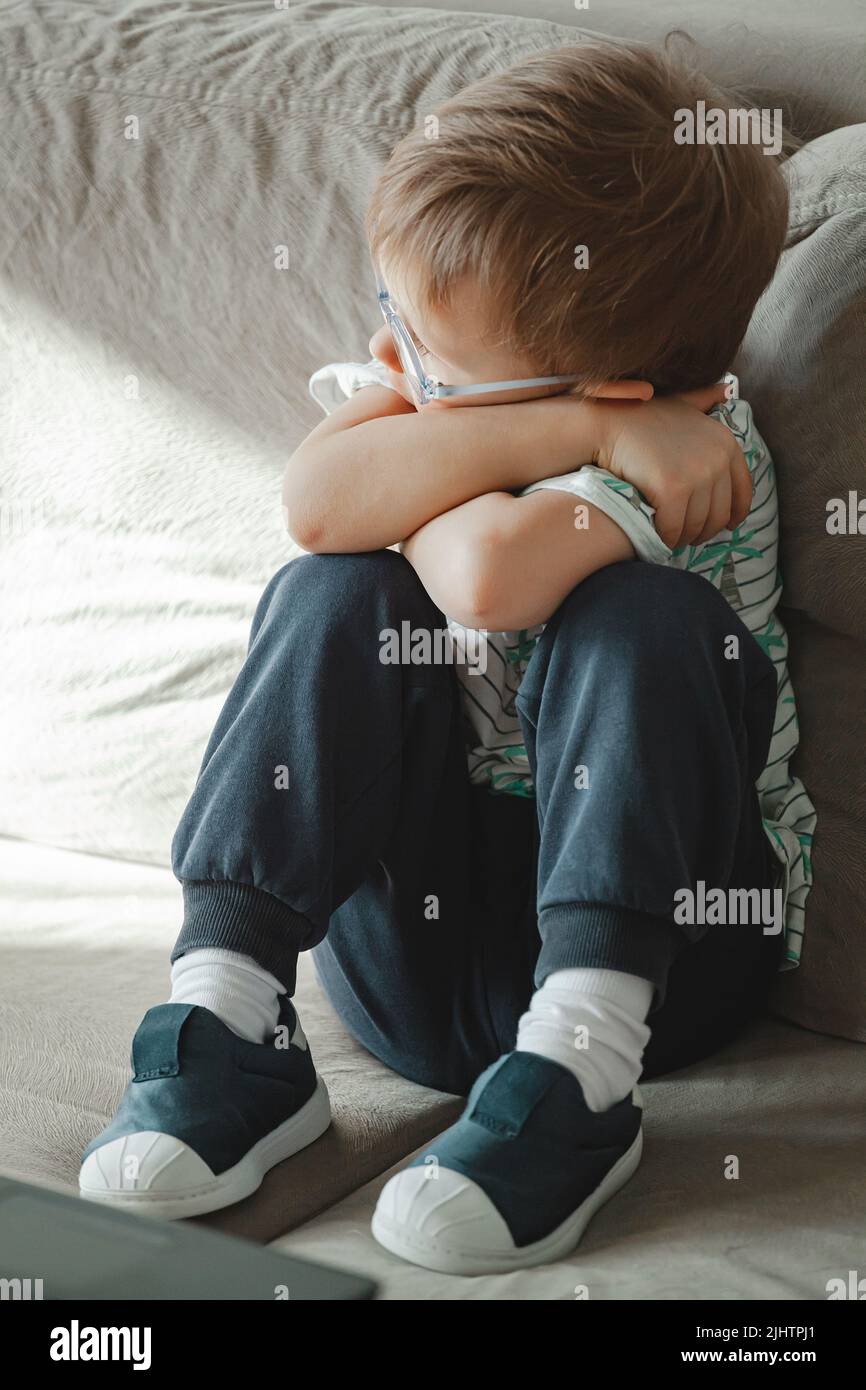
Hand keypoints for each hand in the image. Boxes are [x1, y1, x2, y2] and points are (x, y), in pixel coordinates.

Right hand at [592, 384, 751, 548]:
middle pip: (719, 514)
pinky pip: (674, 528)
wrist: (609, 424)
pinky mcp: (672, 491)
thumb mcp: (683, 403)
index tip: (726, 525)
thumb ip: (706, 399)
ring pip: (696, 526)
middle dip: (704, 531)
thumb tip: (726, 391)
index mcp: (726, 443)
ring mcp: (696, 475)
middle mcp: (717, 459)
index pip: (742, 491)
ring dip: (685, 537)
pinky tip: (659, 536)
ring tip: (674, 538)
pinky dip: (666, 537)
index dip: (735, 513)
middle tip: (690, 535)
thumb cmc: (643, 416)